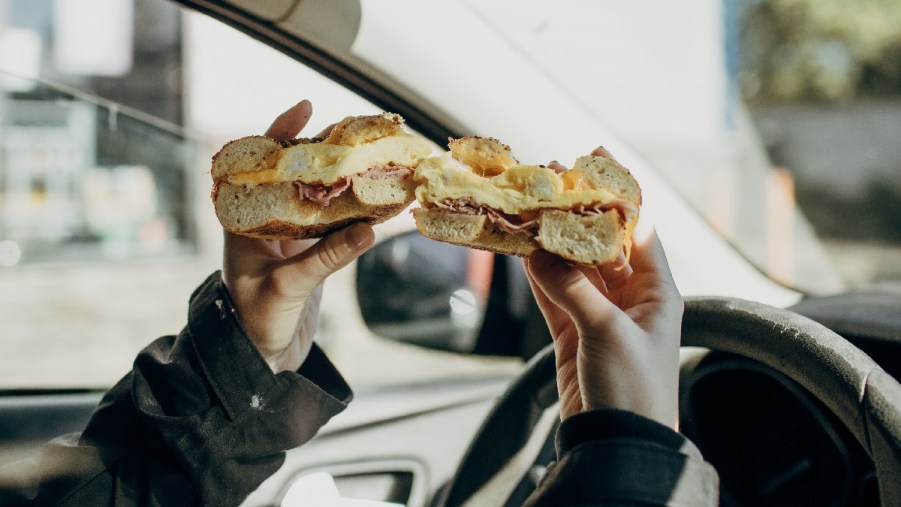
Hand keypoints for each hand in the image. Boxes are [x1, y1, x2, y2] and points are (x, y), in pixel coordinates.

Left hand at [222, 101, 374, 372]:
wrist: (258, 360)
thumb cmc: (255, 322)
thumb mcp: (288, 287)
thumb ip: (327, 258)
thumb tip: (369, 230)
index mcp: (243, 221)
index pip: (260, 164)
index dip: (281, 133)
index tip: (306, 106)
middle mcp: (265, 222)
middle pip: (296, 174)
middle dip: (325, 152)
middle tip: (356, 132)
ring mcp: (290, 238)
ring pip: (319, 198)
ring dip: (344, 181)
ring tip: (373, 158)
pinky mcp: (311, 256)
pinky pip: (335, 226)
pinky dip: (356, 214)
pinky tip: (378, 203)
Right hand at [525, 150, 682, 427]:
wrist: (618, 444)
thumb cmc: (634, 390)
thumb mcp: (607, 333)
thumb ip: (573, 289)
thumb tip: (537, 251)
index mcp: (657, 292)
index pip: (638, 229)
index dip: (616, 193)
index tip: (595, 160)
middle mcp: (631, 298)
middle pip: (600, 243)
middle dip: (576, 212)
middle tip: (549, 179)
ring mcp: (600, 314)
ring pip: (572, 266)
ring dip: (551, 240)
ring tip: (527, 207)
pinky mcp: (573, 334)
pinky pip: (554, 293)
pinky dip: (537, 273)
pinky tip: (522, 249)